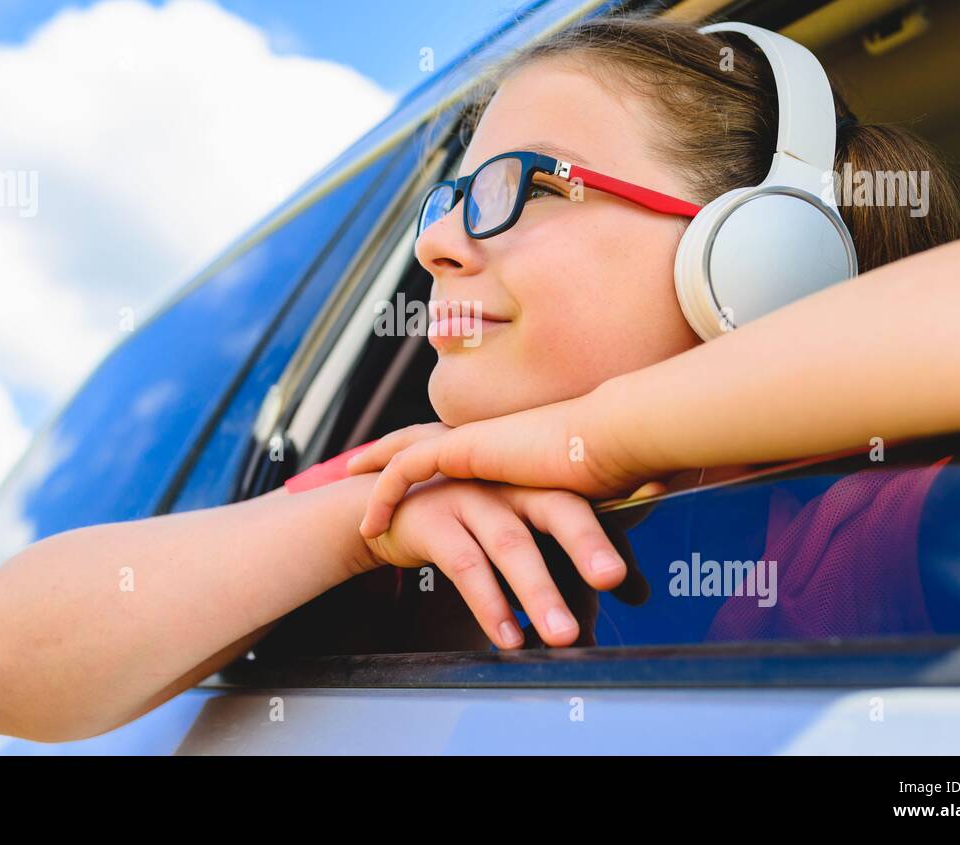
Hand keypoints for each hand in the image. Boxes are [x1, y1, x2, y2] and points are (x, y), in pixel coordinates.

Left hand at [348, 379, 670, 537]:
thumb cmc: (616, 462)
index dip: (423, 453)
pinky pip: (407, 469)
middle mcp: (484, 437)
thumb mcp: (583, 493)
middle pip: (416, 439)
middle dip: (379, 452)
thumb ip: (572, 510)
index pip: (453, 446)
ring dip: (371, 475)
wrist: (617, 436)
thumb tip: (600, 517)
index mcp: (506, 445)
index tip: (400, 467)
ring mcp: (473, 440)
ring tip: (342, 489)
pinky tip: (369, 524)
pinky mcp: (466, 450)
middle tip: (348, 466)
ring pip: (403, 452)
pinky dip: (384, 494)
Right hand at [362, 476, 630, 648]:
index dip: (621, 534)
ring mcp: (471, 499)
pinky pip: (466, 565)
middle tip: (615, 581)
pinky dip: (489, 604)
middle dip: (589, 545)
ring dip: (539, 594)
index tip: (646, 572)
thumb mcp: (524, 535)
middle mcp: (511, 485)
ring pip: (513, 545)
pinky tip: (506, 638)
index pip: (590, 507)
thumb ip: (574, 563)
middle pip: (559, 510)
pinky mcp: (433, 521)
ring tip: (564, 638)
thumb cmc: (472, 522)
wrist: (390, 507)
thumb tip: (642, 596)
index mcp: (541, 484)